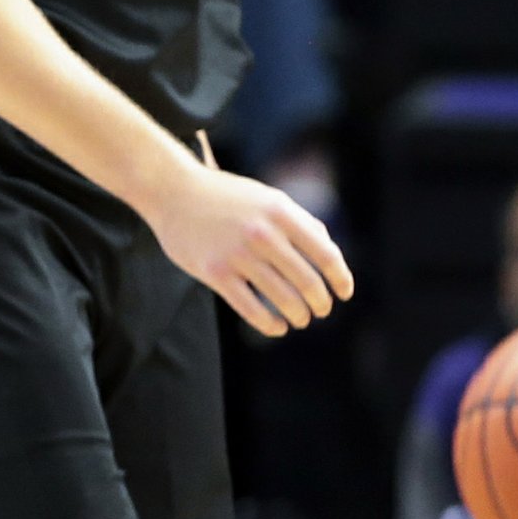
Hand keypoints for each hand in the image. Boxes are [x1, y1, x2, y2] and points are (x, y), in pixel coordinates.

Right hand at [141, 158, 352, 336]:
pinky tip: (277, 327)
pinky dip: (270, 324)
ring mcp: (237, 254)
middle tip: (321, 310)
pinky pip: (251, 309)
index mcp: (282, 213)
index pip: (326, 255)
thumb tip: (331, 257)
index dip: (341, 279)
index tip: (344, 294)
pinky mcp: (214, 272)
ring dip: (298, 316)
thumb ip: (302, 223)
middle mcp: (263, 234)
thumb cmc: (226, 196)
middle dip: (320, 303)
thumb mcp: (269, 198)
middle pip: (308, 282)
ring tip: (300, 319)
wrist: (173, 192)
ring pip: (283, 299)